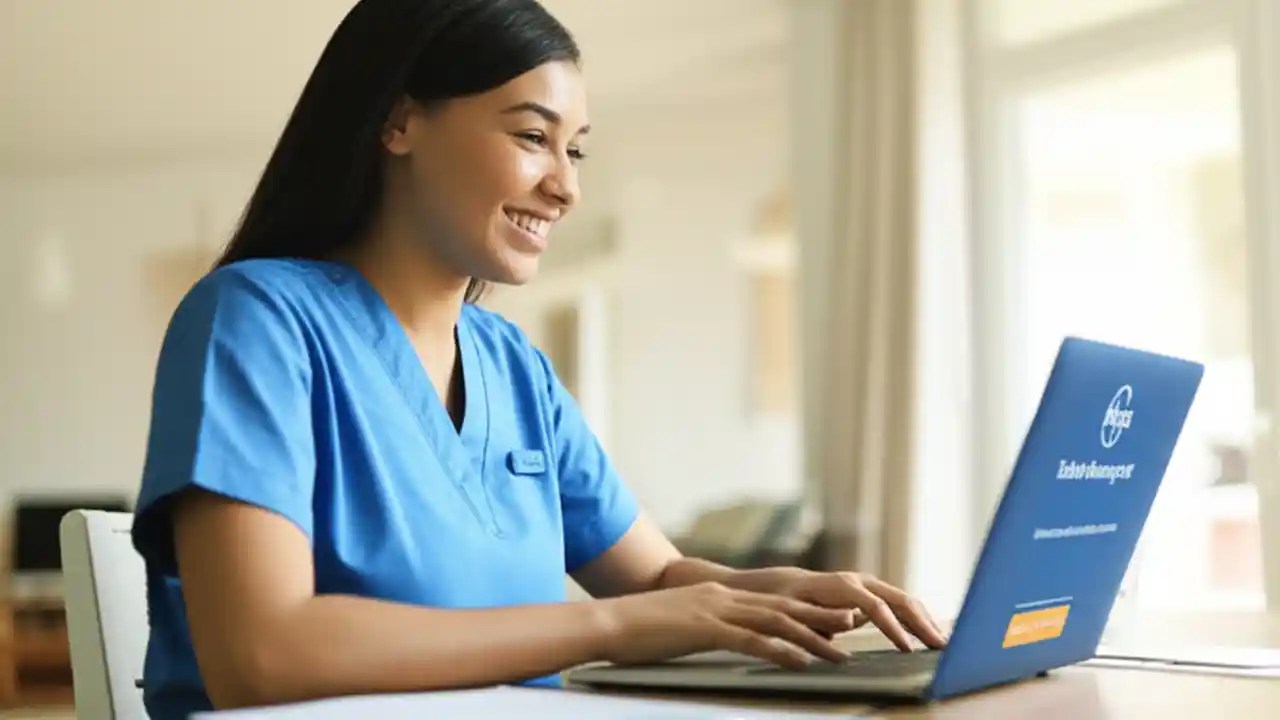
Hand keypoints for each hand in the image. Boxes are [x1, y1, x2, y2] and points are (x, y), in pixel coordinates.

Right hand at [597, 581, 856, 668]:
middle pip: (784, 607)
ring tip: (839, 653)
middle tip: (854, 628)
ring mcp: (715, 611)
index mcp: (719, 596)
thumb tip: (726, 638)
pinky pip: (750, 640)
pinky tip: (799, 662)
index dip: (808, 610)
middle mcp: (723, 598)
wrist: (610, 622)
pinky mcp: (705, 629)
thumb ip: (708, 627)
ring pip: (776, 621)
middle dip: (822, 619)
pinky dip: (779, 651)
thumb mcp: (682, 625)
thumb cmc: (640, 631)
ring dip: (812, 638)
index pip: (774, 602)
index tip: (835, 620)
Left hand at [770, 570, 947, 650]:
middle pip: (899, 600)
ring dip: (925, 621)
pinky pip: (900, 605)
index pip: (877, 606)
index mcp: (845, 586)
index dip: (894, 628)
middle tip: (939, 646)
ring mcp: (870, 585)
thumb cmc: (794, 601)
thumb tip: (851, 619)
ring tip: (942, 643)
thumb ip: (825, 615)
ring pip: (905, 601)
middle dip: (921, 623)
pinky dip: (916, 619)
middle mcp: (862, 581)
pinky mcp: (875, 593)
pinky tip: (929, 634)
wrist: (793, 585)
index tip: (908, 649)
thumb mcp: (802, 609)